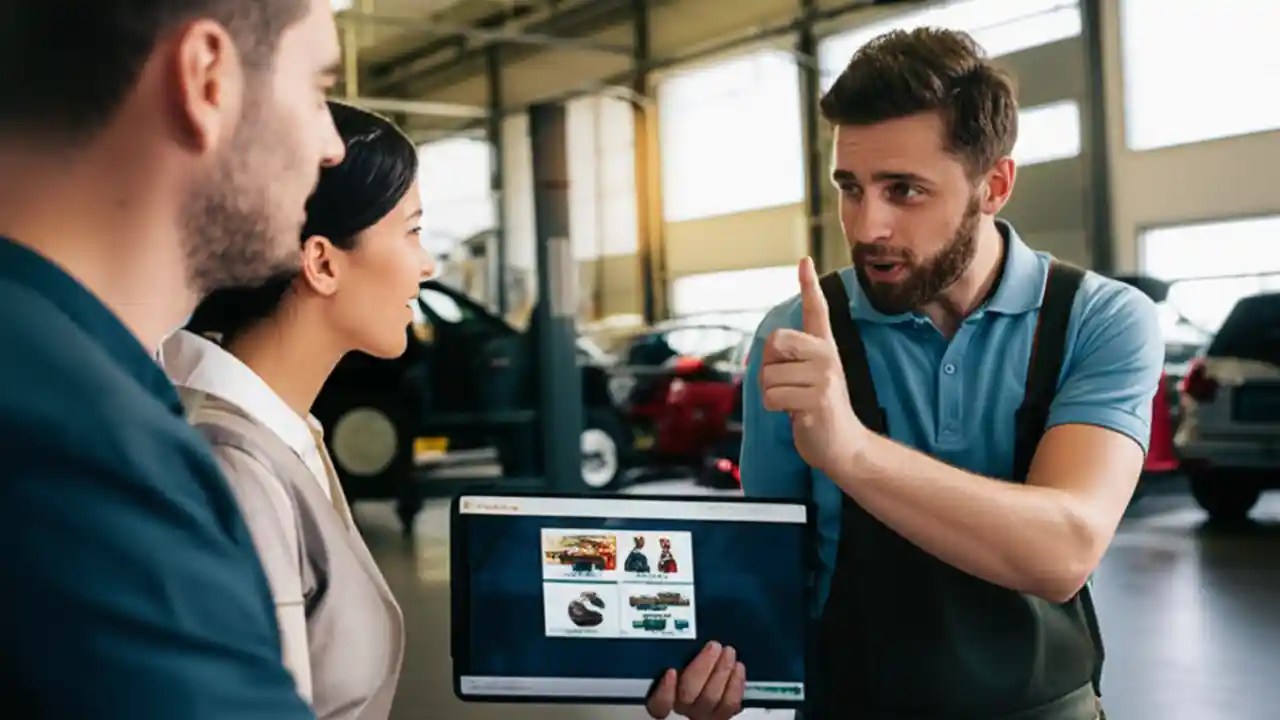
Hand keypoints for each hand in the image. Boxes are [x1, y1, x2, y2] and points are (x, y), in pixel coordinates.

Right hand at [646, 642, 745, 719]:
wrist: (715, 678)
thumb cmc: (695, 663)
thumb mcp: (681, 655)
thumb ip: (678, 651)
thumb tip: (680, 631)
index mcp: (667, 693)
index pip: (658, 703)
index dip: (664, 690)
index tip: (671, 670)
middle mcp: (684, 707)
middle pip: (688, 695)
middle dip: (703, 668)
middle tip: (714, 646)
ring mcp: (703, 712)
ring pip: (711, 698)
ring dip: (721, 672)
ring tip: (728, 652)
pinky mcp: (723, 713)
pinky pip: (730, 703)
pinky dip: (736, 683)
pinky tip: (738, 667)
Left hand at [759, 257, 866, 475]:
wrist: (841, 445)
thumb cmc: (816, 410)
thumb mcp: (806, 378)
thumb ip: (791, 360)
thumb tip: (769, 349)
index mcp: (824, 347)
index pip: (817, 309)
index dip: (809, 284)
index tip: (805, 260)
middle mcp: (826, 355)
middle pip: (775, 341)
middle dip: (768, 366)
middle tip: (786, 385)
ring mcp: (824, 376)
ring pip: (768, 375)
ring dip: (771, 394)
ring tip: (794, 402)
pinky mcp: (817, 398)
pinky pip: (772, 397)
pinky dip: (775, 409)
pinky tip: (796, 414)